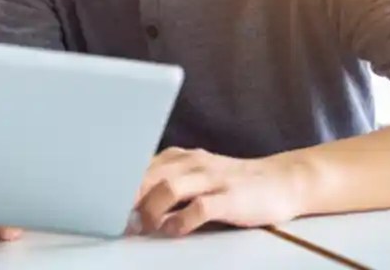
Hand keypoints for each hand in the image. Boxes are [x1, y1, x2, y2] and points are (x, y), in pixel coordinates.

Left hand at [134, 147, 306, 236]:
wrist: (283, 180)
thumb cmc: (233, 183)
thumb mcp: (197, 177)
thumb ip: (166, 185)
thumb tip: (131, 207)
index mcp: (180, 158)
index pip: (139, 166)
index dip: (120, 187)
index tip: (106, 204)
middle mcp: (193, 163)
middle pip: (147, 175)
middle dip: (128, 199)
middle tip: (119, 220)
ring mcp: (212, 179)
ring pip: (167, 188)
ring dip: (150, 210)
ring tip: (145, 226)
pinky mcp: (230, 198)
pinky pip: (199, 208)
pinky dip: (180, 222)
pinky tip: (173, 231)